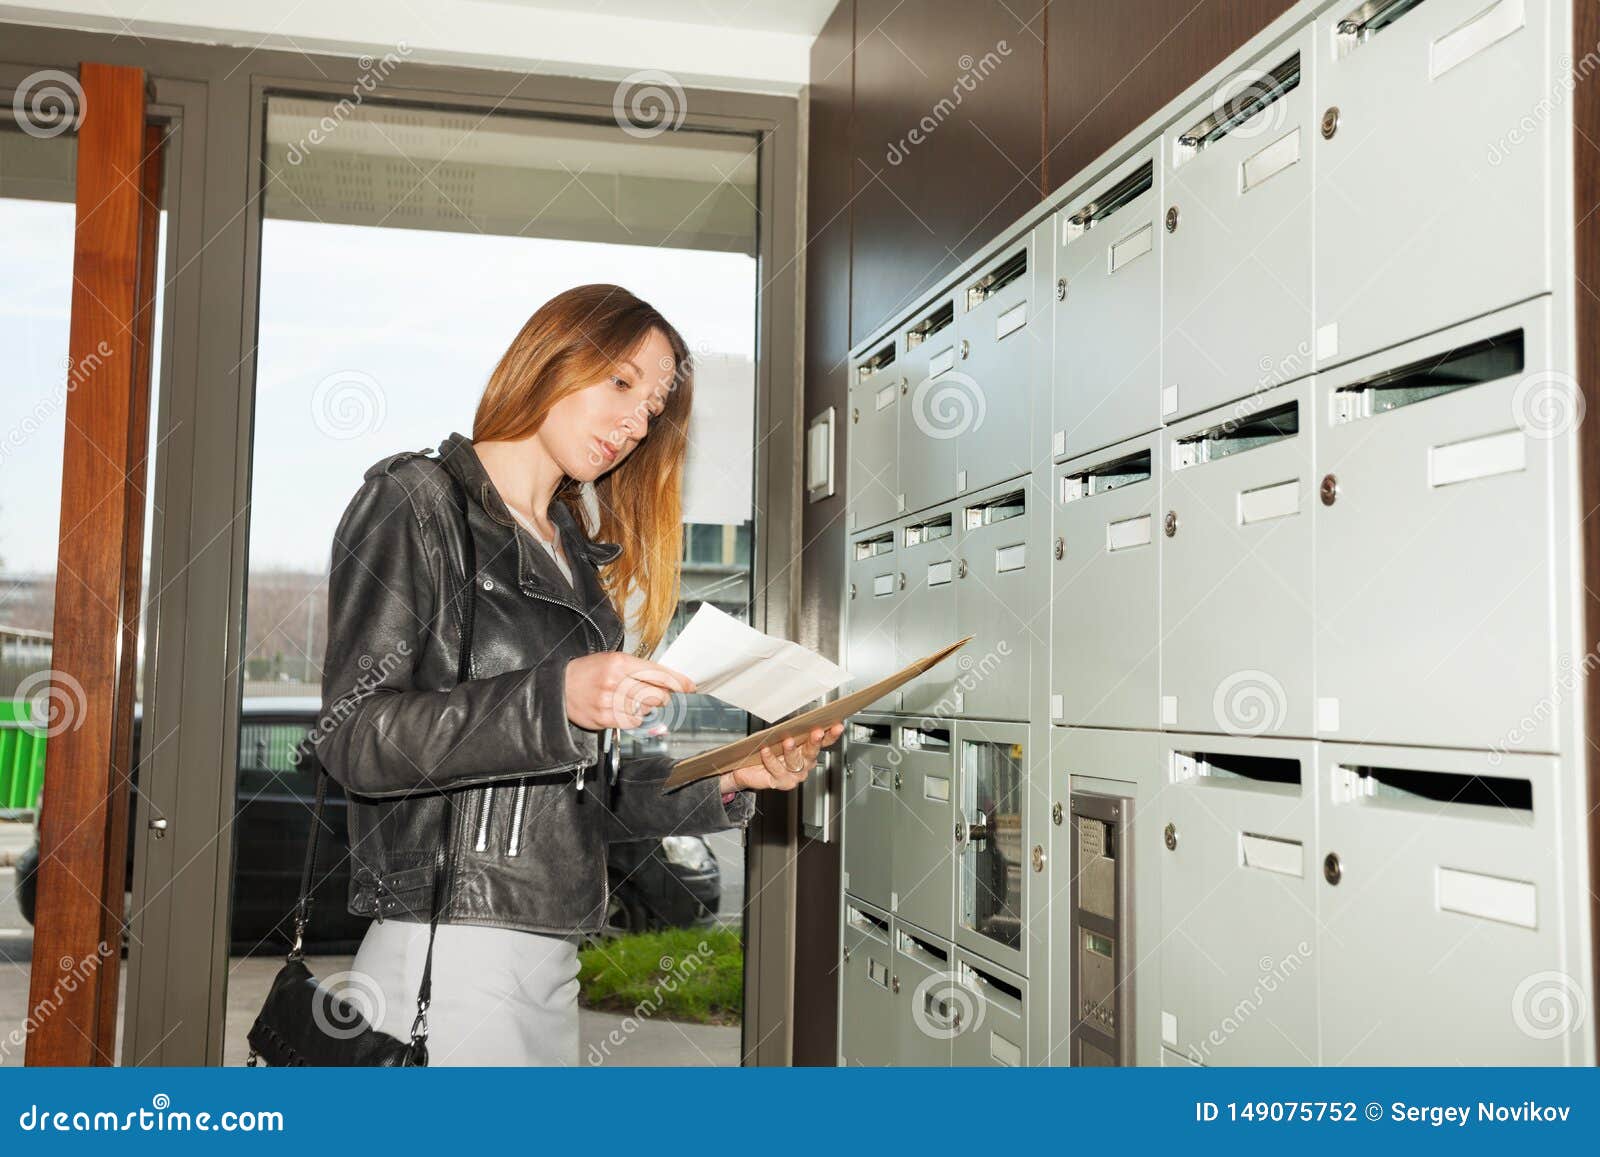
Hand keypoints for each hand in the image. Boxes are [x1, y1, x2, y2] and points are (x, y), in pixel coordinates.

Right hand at [564, 652, 693, 730]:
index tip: (690, 686)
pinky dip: (633, 718)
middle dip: (662, 696)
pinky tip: (623, 710)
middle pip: (656, 694)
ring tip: (629, 700)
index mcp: (620, 662)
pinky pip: (632, 722)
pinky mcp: (603, 718)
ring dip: (644, 707)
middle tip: (657, 695)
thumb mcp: (613, 660)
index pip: (658, 673)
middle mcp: (615, 681)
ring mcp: (608, 701)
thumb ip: (639, 669)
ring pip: (645, 710)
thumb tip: (668, 682)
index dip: (677, 681)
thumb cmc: (589, 672)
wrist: (559, 686)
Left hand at [718, 723, 844, 794]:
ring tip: (788, 741)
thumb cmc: (767, 752)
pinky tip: (766, 750)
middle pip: (811, 752)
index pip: (824, 742)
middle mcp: (803, 765)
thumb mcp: (780, 738)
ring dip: (791, 750)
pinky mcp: (781, 782)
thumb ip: (792, 731)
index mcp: (807, 752)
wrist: (749, 769)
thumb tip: (798, 719)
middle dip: (814, 742)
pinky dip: (770, 758)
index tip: (837, 726)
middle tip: (817, 732)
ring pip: (795, 762)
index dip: (831, 734)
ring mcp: (794, 775)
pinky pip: (776, 769)